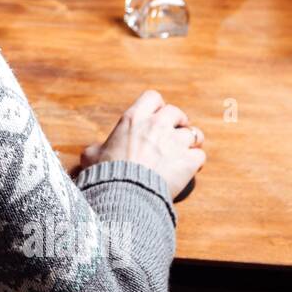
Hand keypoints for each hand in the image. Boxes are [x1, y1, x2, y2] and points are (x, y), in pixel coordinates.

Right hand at [79, 90, 205, 198]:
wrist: (124, 194)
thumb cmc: (105, 173)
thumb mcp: (91, 156)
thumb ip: (97, 148)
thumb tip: (95, 151)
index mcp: (133, 118)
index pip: (152, 98)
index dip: (156, 107)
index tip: (155, 117)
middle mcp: (157, 125)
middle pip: (177, 112)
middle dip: (177, 122)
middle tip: (172, 134)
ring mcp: (175, 142)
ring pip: (194, 133)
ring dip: (191, 142)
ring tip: (184, 152)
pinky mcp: (188, 161)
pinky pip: (200, 156)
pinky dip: (195, 162)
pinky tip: (188, 169)